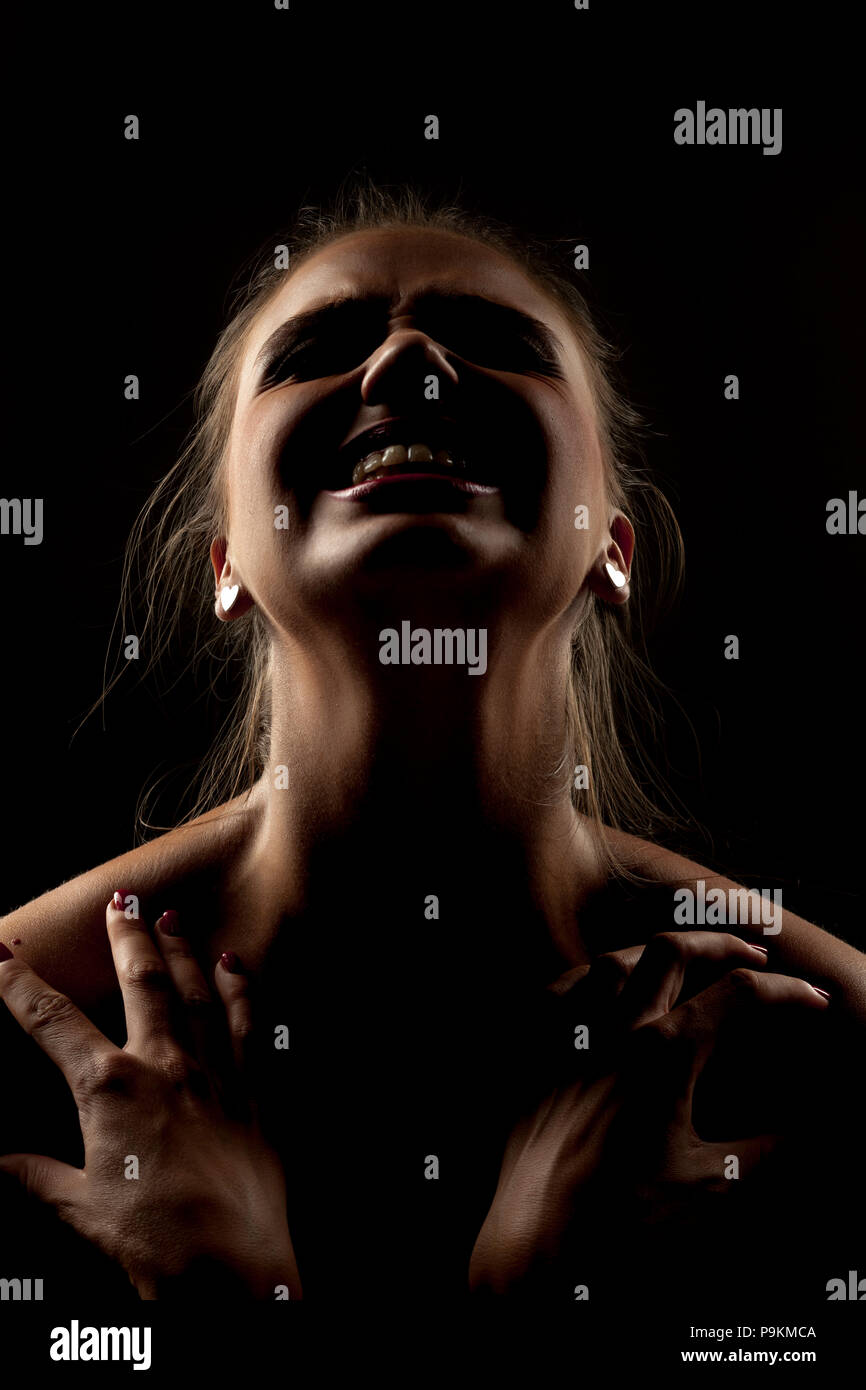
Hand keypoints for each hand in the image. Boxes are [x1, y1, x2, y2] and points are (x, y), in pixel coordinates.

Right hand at [0, 894, 300, 1298]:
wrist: (235, 1265)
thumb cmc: (154, 1241)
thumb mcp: (79, 1209)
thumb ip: (34, 1176)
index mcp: (109, 1088)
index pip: (53, 1022)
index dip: (20, 986)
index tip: (1, 955)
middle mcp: (164, 1064)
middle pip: (142, 981)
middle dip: (126, 936)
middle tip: (121, 899)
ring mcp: (214, 1072)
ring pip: (198, 991)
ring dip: (183, 950)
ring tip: (172, 917)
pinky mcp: (254, 1089)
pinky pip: (249, 1024)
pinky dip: (242, 989)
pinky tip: (235, 964)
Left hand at [468, 930, 829, 1293]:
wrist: (534, 1231)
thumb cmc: (621, 1212)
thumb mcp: (707, 1182)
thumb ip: (763, 1150)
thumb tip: (805, 1133)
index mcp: (667, 1052)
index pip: (739, 995)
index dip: (786, 991)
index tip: (814, 1002)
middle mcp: (617, 1026)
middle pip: (674, 950)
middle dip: (721, 943)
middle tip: (755, 954)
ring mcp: (570, 1030)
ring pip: (615, 959)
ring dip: (657, 952)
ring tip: (685, 961)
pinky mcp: (532, 1046)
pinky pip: (560, 986)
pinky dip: (590, 977)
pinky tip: (603, 987)